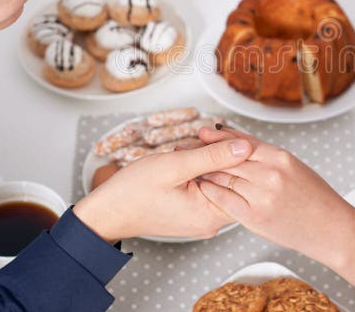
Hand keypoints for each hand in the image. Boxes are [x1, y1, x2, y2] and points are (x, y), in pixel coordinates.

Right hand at [74, 137, 252, 242]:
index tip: (223, 133)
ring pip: (221, 180)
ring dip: (210, 159)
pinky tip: (187, 158)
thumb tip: (245, 147)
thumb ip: (213, 156)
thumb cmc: (134, 191)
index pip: (245, 180)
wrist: (108, 211)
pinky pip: (208, 186)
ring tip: (189, 147)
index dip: (238, 151)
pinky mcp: (195, 212)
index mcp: (211, 214)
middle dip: (222, 153)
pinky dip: (201, 169)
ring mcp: (203, 218)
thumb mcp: (175, 165)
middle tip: (203, 136)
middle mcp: (212, 222)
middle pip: (235, 180)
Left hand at [196, 126, 354, 265]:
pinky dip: (211, 192)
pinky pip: (224, 200)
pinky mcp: (255, 217)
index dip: (220, 136)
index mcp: (280, 157)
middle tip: (188, 144)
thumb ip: (267, 157)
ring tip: (191, 165)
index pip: (243, 141)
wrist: (330, 229)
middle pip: (229, 157)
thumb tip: (242, 144)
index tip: (204, 131)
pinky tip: (202, 187)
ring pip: (224, 177)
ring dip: (205, 171)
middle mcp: (270, 174)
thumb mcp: (294, 167)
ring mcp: (262, 196)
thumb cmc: (315, 198)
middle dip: (207, 151)